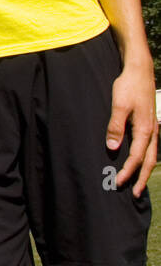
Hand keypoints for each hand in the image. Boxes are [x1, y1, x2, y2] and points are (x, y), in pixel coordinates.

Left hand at [106, 61, 157, 195]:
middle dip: (141, 178)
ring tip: (137, 182)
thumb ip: (116, 127)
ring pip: (152, 155)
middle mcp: (153, 131)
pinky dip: (146, 158)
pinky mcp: (150, 124)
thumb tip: (113, 148)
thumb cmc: (128, 87)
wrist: (140, 71)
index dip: (128, 172)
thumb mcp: (119, 105)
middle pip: (149, 161)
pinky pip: (150, 146)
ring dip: (145, 170)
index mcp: (145, 130)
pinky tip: (140, 161)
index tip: (118, 182)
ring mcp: (153, 128)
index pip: (137, 157)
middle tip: (134, 194)